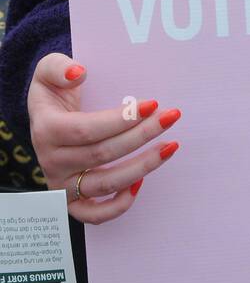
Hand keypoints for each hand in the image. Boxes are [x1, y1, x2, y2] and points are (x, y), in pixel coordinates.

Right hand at [27, 53, 181, 222]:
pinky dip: (119, 205)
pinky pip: (94, 214)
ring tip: (171, 146)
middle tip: (171, 116)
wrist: (45, 117)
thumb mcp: (49, 71)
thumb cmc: (55, 91)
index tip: (152, 104)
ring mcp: (62, 184)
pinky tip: (141, 182)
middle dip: (142, 135)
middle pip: (103, 154)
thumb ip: (58, 67)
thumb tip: (78, 72)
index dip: (122, 119)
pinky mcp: (72, 200)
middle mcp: (52, 161)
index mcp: (46, 130)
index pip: (87, 130)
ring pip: (105, 184)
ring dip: (142, 167)